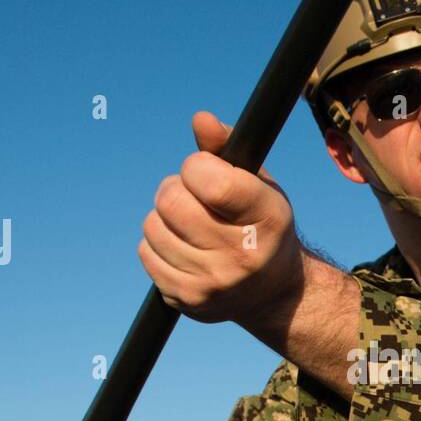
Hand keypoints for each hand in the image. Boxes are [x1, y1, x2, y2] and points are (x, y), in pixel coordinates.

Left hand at [139, 111, 302, 324]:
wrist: (274, 292)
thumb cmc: (261, 224)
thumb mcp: (258, 183)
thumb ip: (228, 148)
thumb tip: (200, 119)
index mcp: (267, 219)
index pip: (209, 181)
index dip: (196, 167)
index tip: (206, 173)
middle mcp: (242, 257)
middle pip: (170, 202)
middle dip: (175, 189)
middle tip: (193, 198)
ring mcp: (213, 283)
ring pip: (152, 227)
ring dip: (164, 217)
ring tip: (188, 224)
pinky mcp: (189, 301)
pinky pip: (146, 254)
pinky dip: (157, 244)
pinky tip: (182, 247)